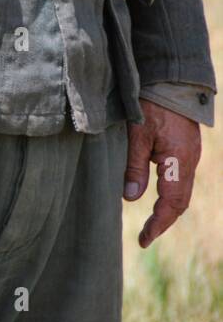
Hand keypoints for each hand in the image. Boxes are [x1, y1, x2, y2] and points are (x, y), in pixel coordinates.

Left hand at [125, 99, 201, 247]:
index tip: (144, 239)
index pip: (171, 203)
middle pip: (180, 202)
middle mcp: (190, 163)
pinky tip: (157, 199)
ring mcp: (190, 157)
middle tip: (145, 237)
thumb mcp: (138, 134)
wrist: (174, 83)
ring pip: (182, 193)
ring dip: (167, 210)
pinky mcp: (186, 151)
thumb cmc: (153, 105)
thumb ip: (134, 166)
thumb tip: (131, 198)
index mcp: (179, 162)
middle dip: (163, 221)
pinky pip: (181, 181)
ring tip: (150, 225)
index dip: (158, 224)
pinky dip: (170, 196)